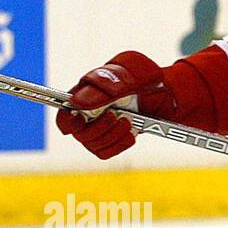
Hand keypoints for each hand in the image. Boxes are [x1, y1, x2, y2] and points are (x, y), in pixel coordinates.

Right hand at [57, 51, 175, 159]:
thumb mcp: (129, 74)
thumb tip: (76, 102)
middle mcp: (86, 114)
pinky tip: (130, 133)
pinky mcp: (109, 141)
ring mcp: (97, 129)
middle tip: (117, 115)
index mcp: (83, 93)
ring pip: (93, 145)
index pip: (64, 116)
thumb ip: (103, 88)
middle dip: (99, 128)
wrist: (163, 89)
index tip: (81, 119)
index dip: (68, 122)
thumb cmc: (141, 75)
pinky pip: (106, 153)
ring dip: (113, 135)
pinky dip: (119, 144)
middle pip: (79, 134)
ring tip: (128, 121)